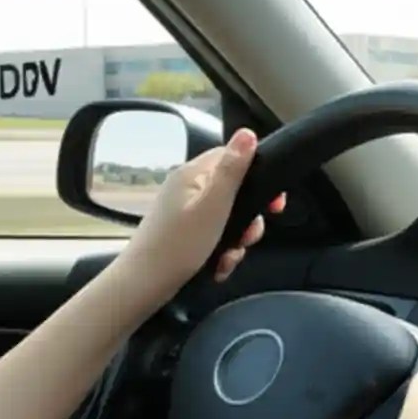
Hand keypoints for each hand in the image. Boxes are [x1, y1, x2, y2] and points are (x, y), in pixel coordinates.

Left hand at [121, 128, 285, 293]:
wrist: (144, 285)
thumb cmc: (179, 246)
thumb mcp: (214, 206)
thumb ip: (232, 170)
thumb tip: (247, 133)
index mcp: (192, 174)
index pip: (232, 156)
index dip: (257, 175)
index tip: (274, 203)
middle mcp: (186, 188)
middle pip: (233, 191)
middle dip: (247, 218)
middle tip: (247, 238)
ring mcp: (183, 211)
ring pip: (226, 217)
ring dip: (235, 240)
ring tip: (228, 258)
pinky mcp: (182, 232)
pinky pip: (212, 235)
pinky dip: (220, 251)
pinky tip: (218, 266)